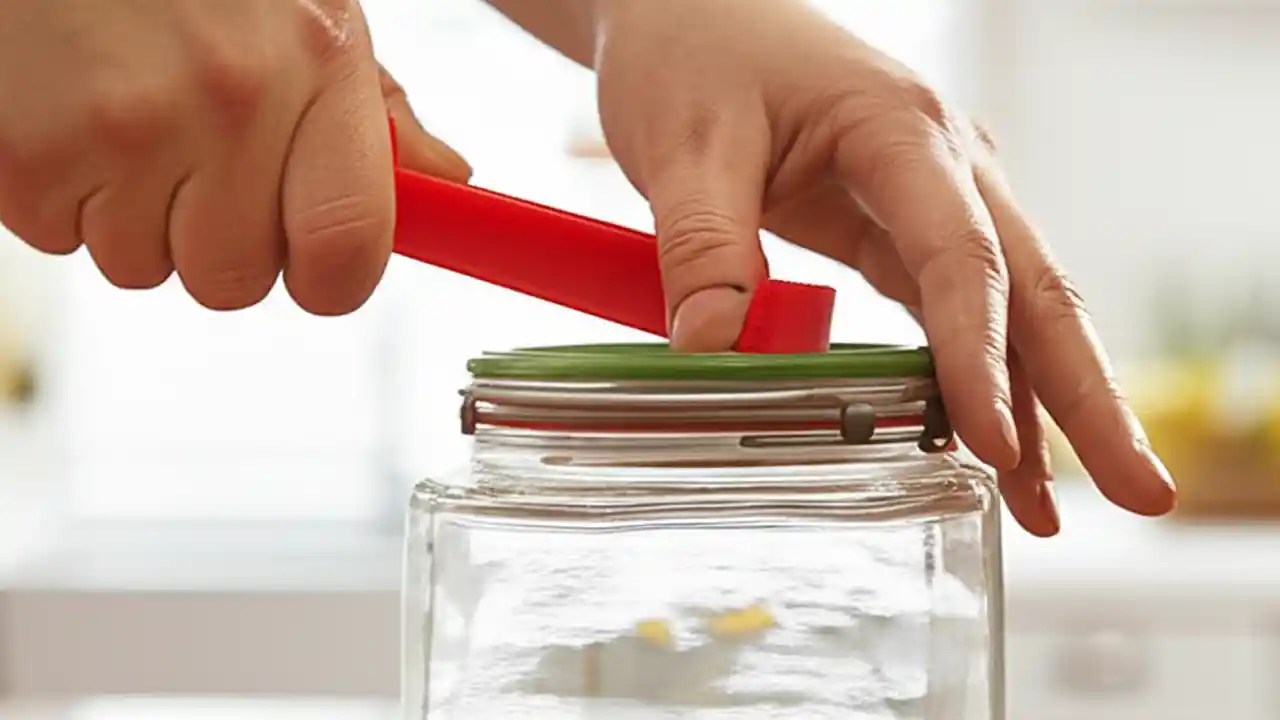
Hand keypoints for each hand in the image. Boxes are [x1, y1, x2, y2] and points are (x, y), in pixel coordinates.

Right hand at [0, 0, 467, 314]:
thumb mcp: (311, 12)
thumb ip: (377, 113)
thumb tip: (447, 185)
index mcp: (316, 62)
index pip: (349, 247)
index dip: (332, 280)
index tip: (317, 267)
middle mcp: (230, 99)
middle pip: (237, 280)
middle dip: (220, 242)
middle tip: (200, 163)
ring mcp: (126, 128)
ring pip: (144, 267)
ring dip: (137, 218)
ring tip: (130, 122)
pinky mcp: (31, 154)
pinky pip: (62, 241)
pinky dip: (66, 197)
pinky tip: (76, 118)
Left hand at [592, 0, 1174, 534]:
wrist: (693, 11)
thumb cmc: (695, 53)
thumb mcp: (684, 145)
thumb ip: (702, 244)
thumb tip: (711, 349)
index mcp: (901, 129)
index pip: (961, 259)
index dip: (981, 359)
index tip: (995, 447)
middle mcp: (944, 162)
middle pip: (1033, 287)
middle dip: (1086, 396)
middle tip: (1137, 489)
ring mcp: (934, 193)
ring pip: (1012, 303)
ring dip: (1044, 401)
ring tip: (1054, 504)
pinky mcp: (903, 221)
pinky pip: (958, 304)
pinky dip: (982, 373)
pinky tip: (994, 440)